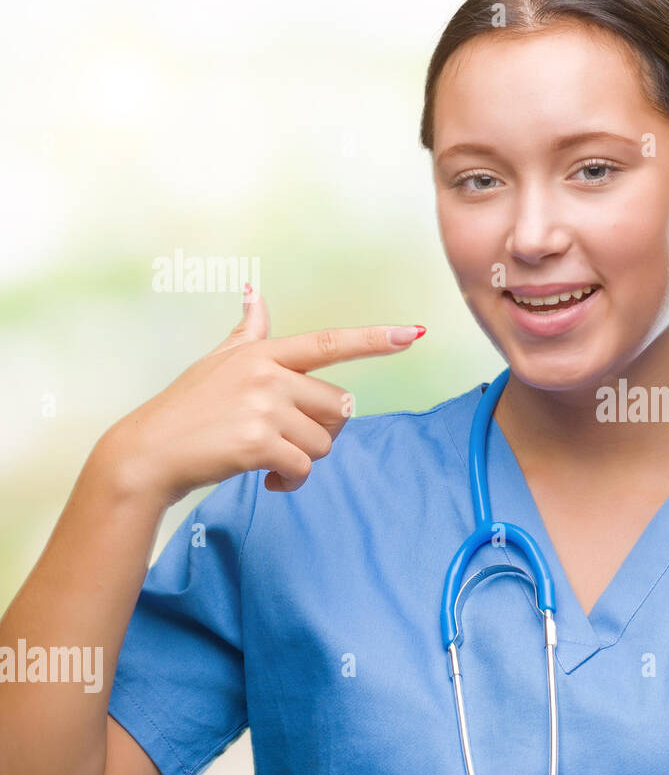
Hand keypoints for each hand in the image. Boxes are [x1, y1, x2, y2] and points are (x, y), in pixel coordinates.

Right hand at [109, 289, 425, 504]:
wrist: (148, 452)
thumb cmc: (187, 408)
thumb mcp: (217, 362)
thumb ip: (248, 333)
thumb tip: (255, 294)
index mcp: (263, 353)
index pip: (329, 342)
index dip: (374, 339)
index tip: (413, 333)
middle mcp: (268, 374)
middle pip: (339, 406)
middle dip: (323, 431)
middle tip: (287, 440)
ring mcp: (263, 407)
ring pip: (324, 441)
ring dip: (304, 459)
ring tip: (269, 458)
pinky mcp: (258, 442)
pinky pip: (303, 467)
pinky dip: (290, 480)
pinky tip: (265, 478)